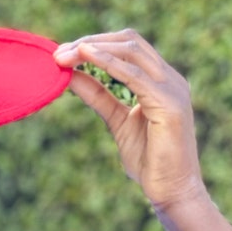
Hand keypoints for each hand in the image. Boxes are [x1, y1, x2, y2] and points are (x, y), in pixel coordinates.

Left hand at [53, 29, 204, 212]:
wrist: (169, 189)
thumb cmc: (147, 158)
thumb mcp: (115, 119)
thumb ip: (97, 95)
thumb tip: (70, 74)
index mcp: (160, 80)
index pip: (127, 47)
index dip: (94, 44)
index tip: (62, 53)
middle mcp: (170, 79)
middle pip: (129, 41)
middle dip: (90, 42)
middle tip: (58, 53)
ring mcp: (173, 89)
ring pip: (132, 51)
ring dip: (94, 49)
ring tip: (65, 55)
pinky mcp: (170, 104)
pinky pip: (135, 76)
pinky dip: (108, 63)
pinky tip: (86, 58)